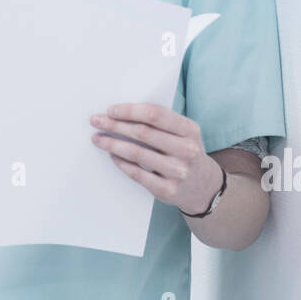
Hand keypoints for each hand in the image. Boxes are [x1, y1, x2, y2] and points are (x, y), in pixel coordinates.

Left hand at [90, 103, 221, 214]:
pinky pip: (137, 173)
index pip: (155, 115)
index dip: (130, 111)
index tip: (110, 110)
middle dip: (115, 125)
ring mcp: (178, 171)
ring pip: (137, 154)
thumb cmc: (186, 152)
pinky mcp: (167, 190)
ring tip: (98, 139)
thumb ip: (162, 122)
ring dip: (112, 144)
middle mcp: (186, 150)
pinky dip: (121, 162)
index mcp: (190, 130)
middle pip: (143, 133)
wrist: (204, 187)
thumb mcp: (185, 133)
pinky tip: (112, 155)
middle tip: (96, 121)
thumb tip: (123, 112)